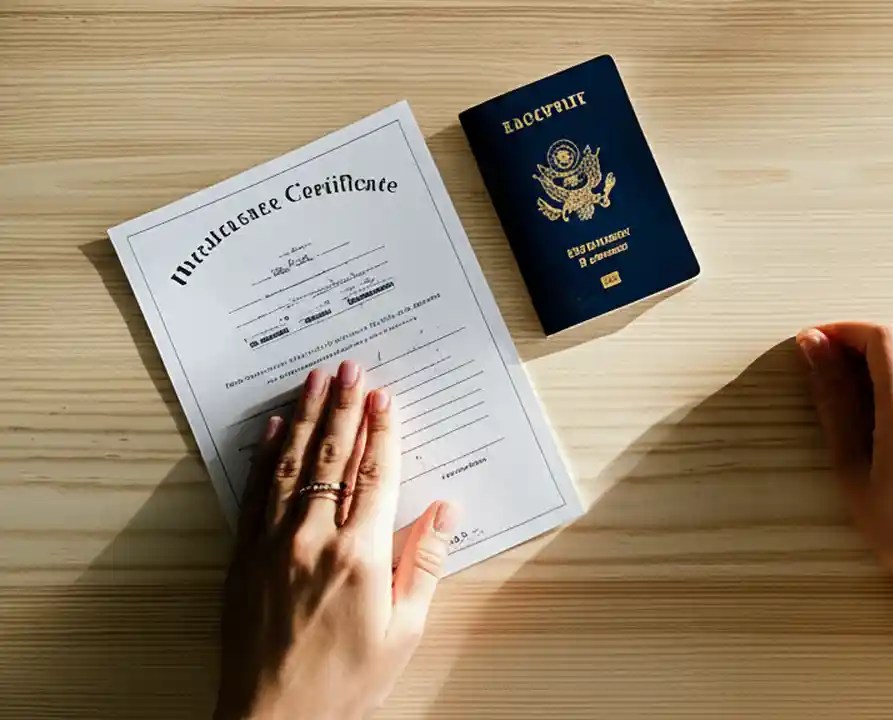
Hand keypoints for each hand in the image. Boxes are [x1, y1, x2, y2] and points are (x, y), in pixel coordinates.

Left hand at [215, 360, 455, 719]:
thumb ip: (423, 563)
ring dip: (304, 417)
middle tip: (350, 367)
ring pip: (290, 465)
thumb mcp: (404, 630)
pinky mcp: (243, 558)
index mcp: (360, 556)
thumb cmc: (347, 682)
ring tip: (314, 379)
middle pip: (332, 458)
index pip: (375, 475)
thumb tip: (444, 512)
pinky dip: (264, 456)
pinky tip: (271, 428)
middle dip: (342, 407)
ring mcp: (272, 545)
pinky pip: (255, 493)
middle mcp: (313, 539)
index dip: (381, 430)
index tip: (384, 396)